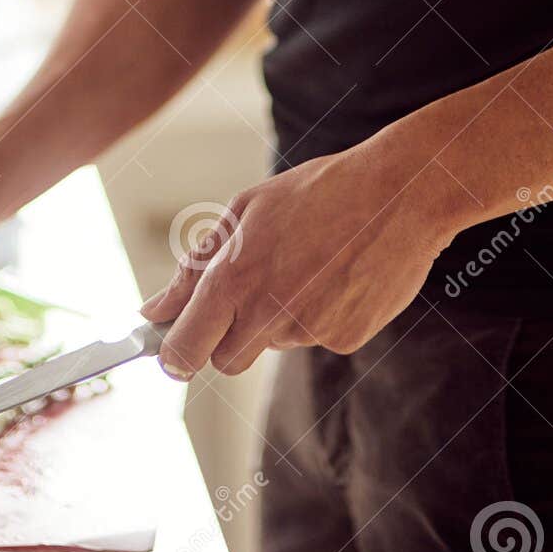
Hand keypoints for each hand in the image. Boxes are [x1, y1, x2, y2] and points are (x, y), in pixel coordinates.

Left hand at [141, 142, 451, 379]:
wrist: (400, 193)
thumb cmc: (317, 192)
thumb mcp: (245, 210)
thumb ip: (195, 267)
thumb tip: (152, 310)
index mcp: (236, 278)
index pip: (186, 349)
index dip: (173, 356)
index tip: (171, 350)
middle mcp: (270, 312)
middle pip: (226, 360)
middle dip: (225, 337)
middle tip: (247, 291)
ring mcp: (312, 330)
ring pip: (274, 342)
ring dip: (277, 315)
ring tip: (307, 262)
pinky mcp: (348, 339)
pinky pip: (315, 338)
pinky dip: (317, 315)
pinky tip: (336, 274)